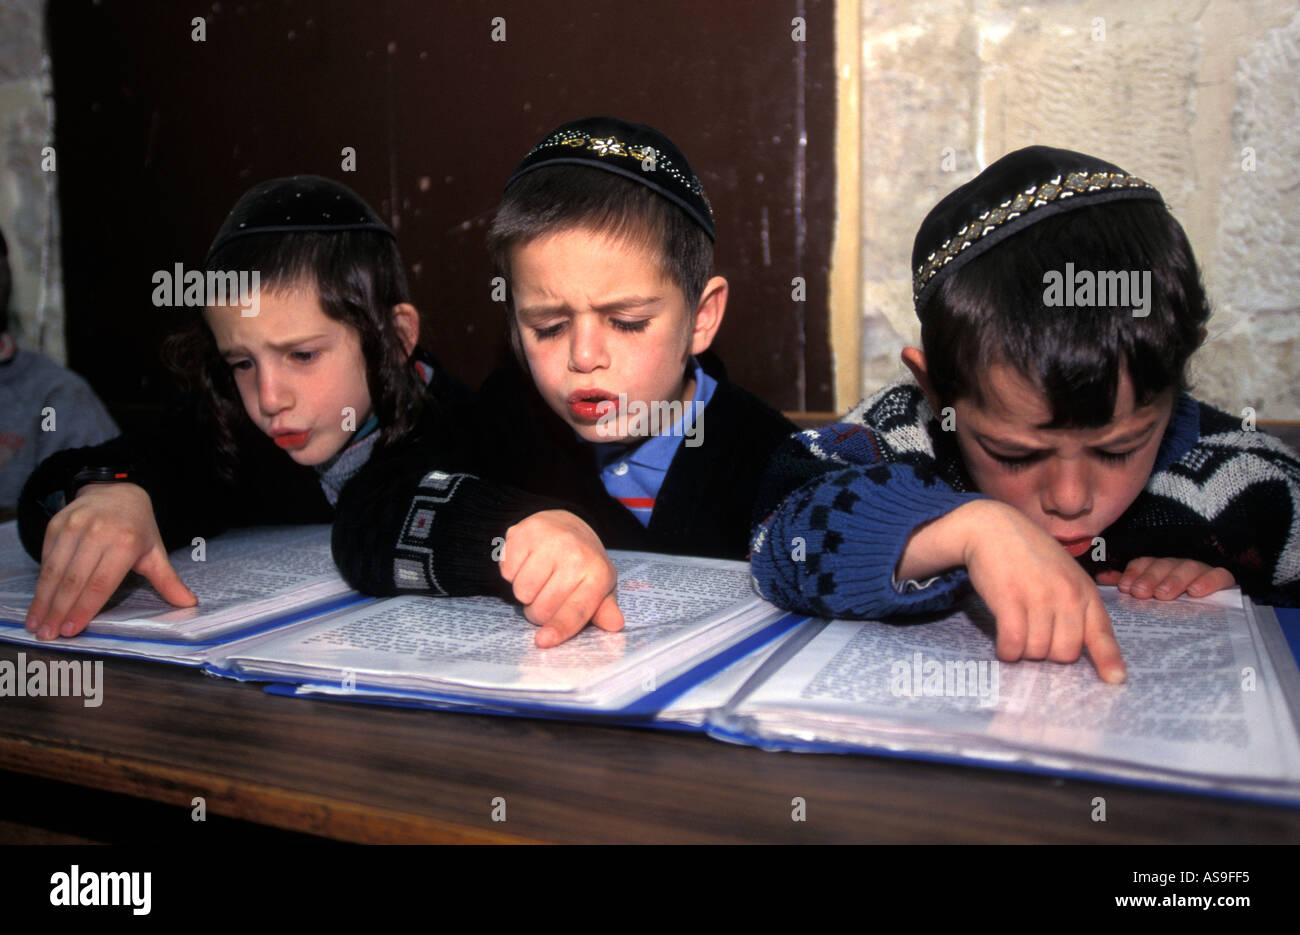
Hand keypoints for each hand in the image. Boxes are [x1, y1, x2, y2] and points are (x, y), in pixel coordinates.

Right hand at [25, 483, 196, 639]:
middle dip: (58, 610)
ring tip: (36, 624)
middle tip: (48, 635)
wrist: (117, 491)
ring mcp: (74, 526)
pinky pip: (45, 557)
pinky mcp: (56, 524)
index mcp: (125, 542)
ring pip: (54, 570)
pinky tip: (37, 601)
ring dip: (42, 600)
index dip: (84, 608)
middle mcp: (97, 532)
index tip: (70, 630)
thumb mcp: (156, 552)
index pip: (100, 583)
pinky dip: (40, 581)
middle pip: (73, 580)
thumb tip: (188, 604)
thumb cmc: (138, 528)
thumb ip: (168, 581)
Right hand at [498, 510, 623, 646]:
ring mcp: (549, 541)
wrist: (564, 523)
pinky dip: (512, 573)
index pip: (576, 608)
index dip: (559, 627)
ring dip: (525, 592)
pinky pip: (507, 572)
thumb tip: (615, 624)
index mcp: (598, 573)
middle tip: (548, 594)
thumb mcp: (599, 586)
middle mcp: (575, 554)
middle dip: (539, 611)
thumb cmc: (582, 563)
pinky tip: (526, 562)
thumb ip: (603, 609)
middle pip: (542, 608)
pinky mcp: (523, 532)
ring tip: (538, 577)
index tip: (543, 641)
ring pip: (522, 592)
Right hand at [899, 500, 1126, 682]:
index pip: (1102, 633)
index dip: (1109, 660)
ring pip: (1037, 652)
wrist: (993, 528)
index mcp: (1085, 590)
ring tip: (1016, 630)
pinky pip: (1013, 644)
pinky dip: (1007, 651)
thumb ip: (1076, 605)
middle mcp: (1067, 595)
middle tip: (1034, 635)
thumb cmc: (1028, 555)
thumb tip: (1074, 647)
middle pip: (1064, 654)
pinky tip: (1004, 644)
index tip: (1115, 680)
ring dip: (1024, 651)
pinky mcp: (1010, 599)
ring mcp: (1039, 597)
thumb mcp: (1064, 574)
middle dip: (1047, 653)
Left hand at [1096, 557, 1234, 599]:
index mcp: (1158, 568)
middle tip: (1141, 593)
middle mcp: (1178, 566)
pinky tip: (1196, 592)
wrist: (1212, 616)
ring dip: (1174, 580)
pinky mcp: (1223, 580)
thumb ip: (1126, 584)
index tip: (1125, 587)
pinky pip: (1219, 576)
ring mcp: (1201, 571)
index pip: (1144, 563)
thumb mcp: (1148, 595)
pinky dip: (1208, 581)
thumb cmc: (1172, 605)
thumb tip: (1102, 578)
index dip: (1134, 573)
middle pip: (1164, 565)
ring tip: (1164, 595)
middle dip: (1150, 578)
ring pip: (1188, 567)